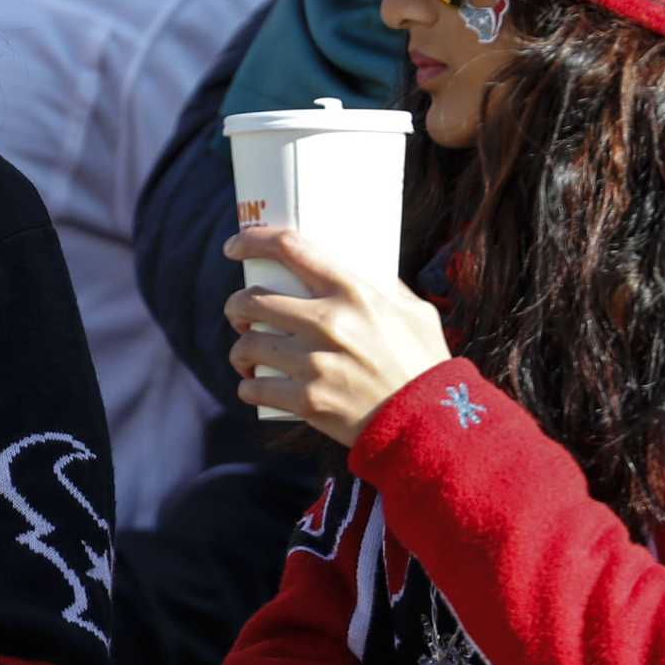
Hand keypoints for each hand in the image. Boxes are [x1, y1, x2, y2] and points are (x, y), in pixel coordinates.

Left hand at [224, 225, 450, 446]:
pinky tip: (253, 388)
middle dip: (236, 307)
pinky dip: (248, 389)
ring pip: (246, 345)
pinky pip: (254, 389)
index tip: (234, 246)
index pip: (289, 248)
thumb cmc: (424, 364)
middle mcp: (328, 321)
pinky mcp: (307, 400)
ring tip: (247, 358)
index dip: (252, 241)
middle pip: (252, 299)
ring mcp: (314, 362)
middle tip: (240, 316)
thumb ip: (386, 288)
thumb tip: (365, 266)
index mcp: (352, 291)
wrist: (430, 423)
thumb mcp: (415, 312)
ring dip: (240, 351)